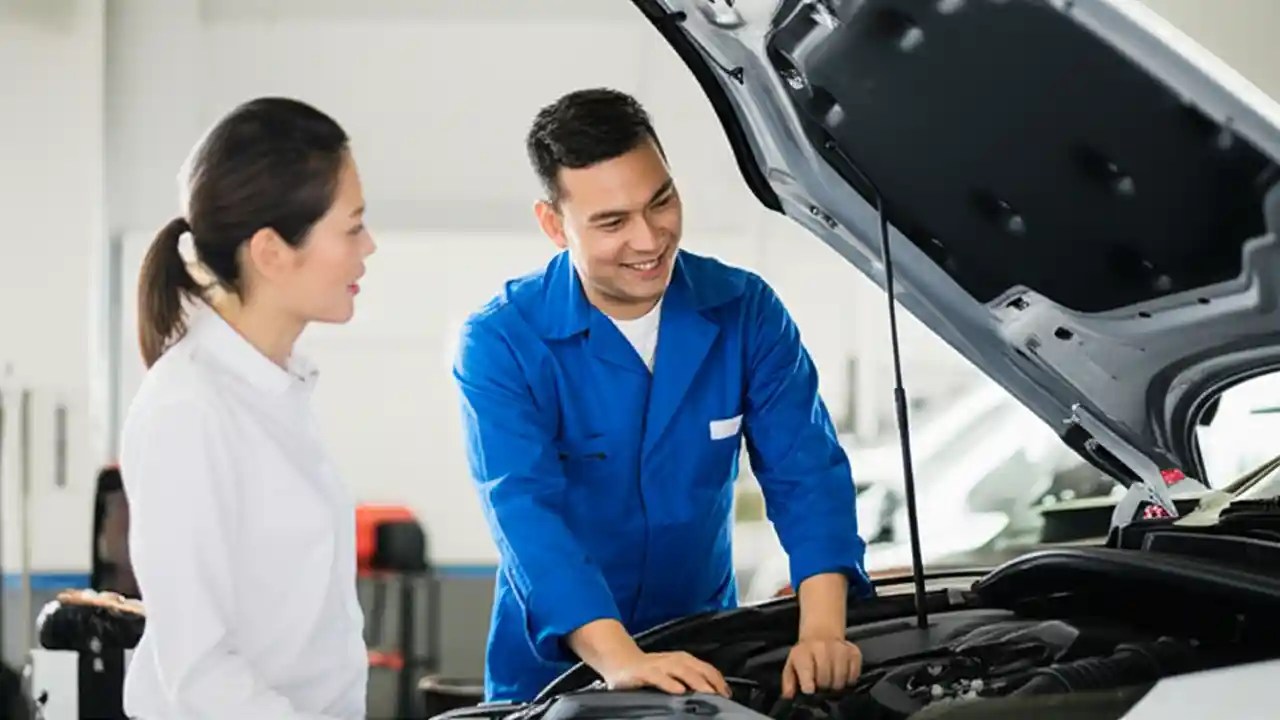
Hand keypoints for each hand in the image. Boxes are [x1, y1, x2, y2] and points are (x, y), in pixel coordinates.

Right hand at [602, 650, 730, 697]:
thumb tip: (710, 694)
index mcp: (682, 660)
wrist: (618, 660)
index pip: (706, 668)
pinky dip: (669, 683)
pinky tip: (678, 691)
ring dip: (696, 681)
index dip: (719, 681)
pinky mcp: (642, 672)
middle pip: (697, 668)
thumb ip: (688, 681)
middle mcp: (673, 660)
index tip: (728, 695)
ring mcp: (658, 665)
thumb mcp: (671, 673)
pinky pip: (658, 677)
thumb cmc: (648, 670)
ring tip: (707, 693)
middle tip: (722, 696)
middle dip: (712, 682)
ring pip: (681, 670)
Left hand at [781, 634, 862, 697]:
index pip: (807, 670)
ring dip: (836, 686)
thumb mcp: (791, 666)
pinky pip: (854, 675)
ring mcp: (840, 649)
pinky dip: (849, 680)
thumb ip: (789, 682)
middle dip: (823, 688)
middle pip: (826, 678)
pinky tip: (842, 677)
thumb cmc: (805, 656)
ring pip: (841, 679)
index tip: (810, 691)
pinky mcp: (854, 652)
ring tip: (831, 682)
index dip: (808, 684)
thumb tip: (788, 696)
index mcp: (803, 652)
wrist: (821, 634)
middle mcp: (822, 647)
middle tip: (821, 687)